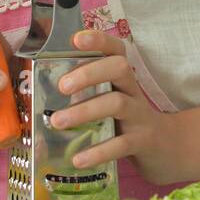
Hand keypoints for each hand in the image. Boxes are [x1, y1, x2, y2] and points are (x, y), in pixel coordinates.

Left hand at [48, 30, 177, 179]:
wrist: (166, 149)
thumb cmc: (123, 120)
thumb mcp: (107, 100)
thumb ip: (81, 92)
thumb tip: (33, 91)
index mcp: (120, 79)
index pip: (116, 50)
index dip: (99, 40)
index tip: (76, 39)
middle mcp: (132, 91)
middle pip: (119, 68)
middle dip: (89, 73)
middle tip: (61, 86)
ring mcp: (140, 116)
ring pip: (117, 104)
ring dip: (84, 111)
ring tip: (57, 121)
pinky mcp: (142, 142)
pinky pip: (121, 144)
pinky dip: (98, 152)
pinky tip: (78, 160)